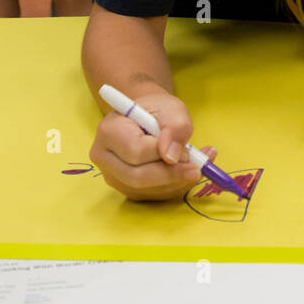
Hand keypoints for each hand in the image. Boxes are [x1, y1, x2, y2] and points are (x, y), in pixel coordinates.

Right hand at [89, 90, 215, 200]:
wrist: (146, 117)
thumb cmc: (157, 110)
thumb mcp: (172, 108)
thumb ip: (175, 128)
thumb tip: (171, 157)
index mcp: (109, 131)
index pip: (136, 151)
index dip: (164, 153)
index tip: (186, 149)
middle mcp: (104, 157)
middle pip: (137, 177)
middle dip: (172, 175)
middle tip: (199, 168)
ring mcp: (112, 176)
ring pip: (146, 190)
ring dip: (178, 182)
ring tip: (199, 164)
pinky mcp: (126, 188)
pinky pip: (152, 195)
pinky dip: (174, 187)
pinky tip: (187, 171)